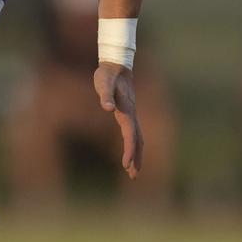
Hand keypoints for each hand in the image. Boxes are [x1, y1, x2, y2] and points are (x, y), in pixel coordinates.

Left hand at [94, 63, 143, 178]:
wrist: (117, 65)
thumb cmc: (108, 74)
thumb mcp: (103, 83)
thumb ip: (105, 95)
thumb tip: (107, 108)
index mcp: (126, 110)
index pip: (130, 135)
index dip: (129, 150)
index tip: (126, 165)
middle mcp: (131, 114)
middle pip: (138, 141)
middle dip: (136, 158)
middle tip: (133, 176)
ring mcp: (131, 114)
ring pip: (138, 138)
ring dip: (137, 154)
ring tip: (133, 171)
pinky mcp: (128, 113)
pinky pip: (134, 133)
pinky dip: (134, 144)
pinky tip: (131, 151)